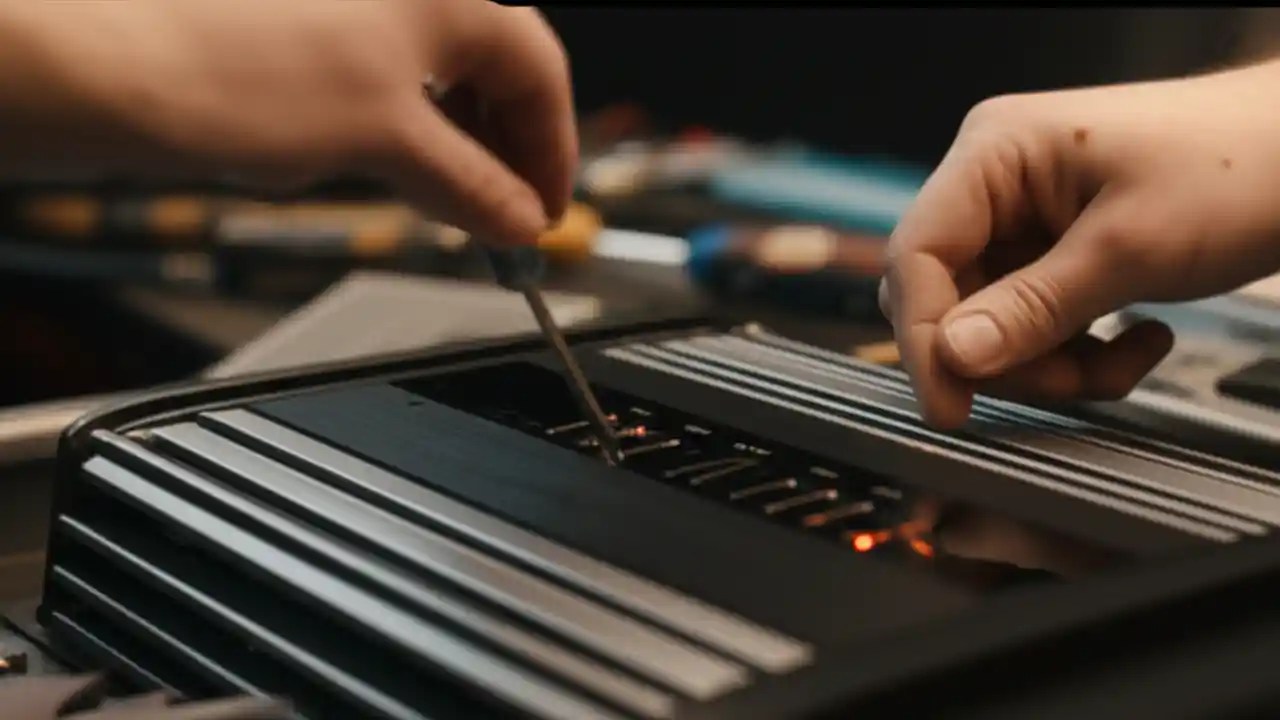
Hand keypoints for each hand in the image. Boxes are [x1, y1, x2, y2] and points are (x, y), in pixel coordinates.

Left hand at [0, 0, 575, 245]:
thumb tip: (521, 219)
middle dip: (507, 149)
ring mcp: (361, 8)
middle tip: (507, 216)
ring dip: (459, 144)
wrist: (118, 67)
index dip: (553, 153)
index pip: (540, 73)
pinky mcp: (317, 28)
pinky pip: (392, 80)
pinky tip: (402, 169)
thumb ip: (474, 186)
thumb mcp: (389, 143)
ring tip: (454, 204)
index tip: (545, 213)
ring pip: (442, 76)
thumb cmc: (245, 75)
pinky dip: (410, 129)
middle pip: (495, 69)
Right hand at [880, 61, 1279, 427]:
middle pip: (950, 297)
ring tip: (1125, 358)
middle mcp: (998, 183)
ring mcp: (1026, 219)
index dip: (925, 338)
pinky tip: (1139, 339)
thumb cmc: (1242, 164)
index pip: (918, 254)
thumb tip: (951, 357)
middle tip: (1064, 385)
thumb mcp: (1130, 248)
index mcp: (996, 152)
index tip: (951, 407)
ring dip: (1054, 362)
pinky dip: (1080, 352)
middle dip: (1006, 356)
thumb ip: (1032, 308)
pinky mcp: (1056, 252)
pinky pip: (1035, 324)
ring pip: (993, 324)